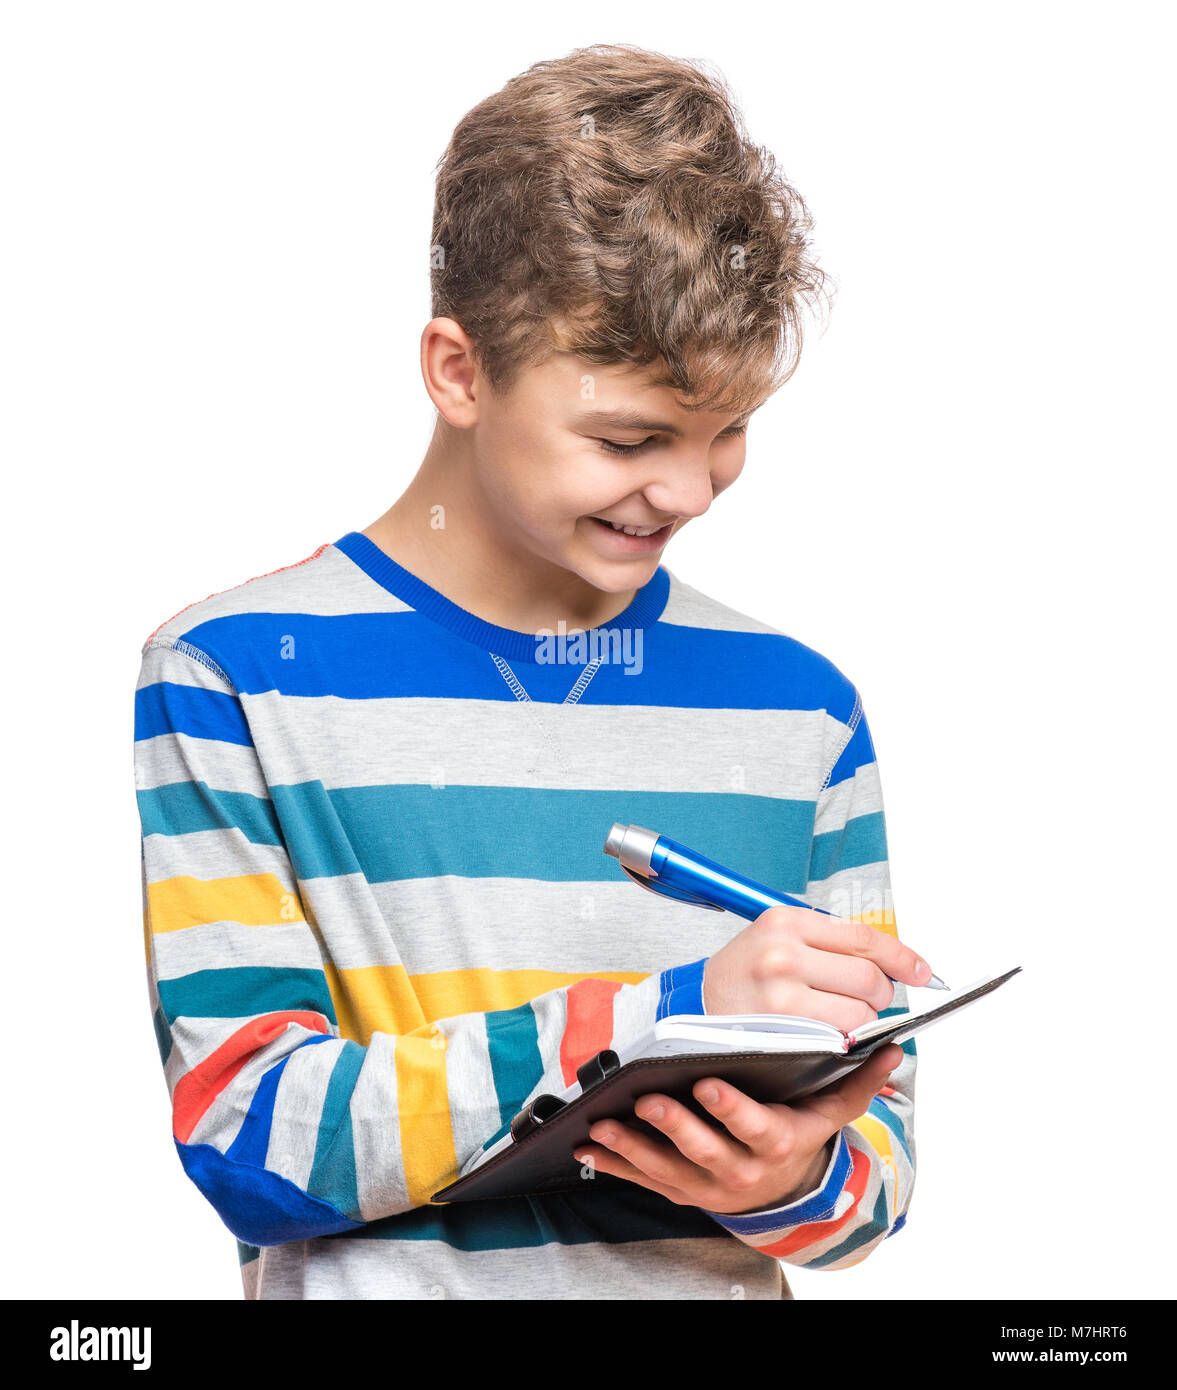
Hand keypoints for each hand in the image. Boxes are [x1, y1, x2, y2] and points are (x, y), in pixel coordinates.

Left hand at [573, 1043, 903, 1212]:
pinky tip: (588, 1144)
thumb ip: (858, 1079)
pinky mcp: (678, 1188)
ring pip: (666, 1168)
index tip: (708, 1084)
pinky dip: (613, 1164)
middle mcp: (740, 1167)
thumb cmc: (799, 1131)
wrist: (784, 1190)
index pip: (754, 1125)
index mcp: (774, 1141)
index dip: (730, 1109)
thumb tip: (894, 1047)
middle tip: (648, 1099)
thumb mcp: (831, 1110)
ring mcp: (705, 1183)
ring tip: (603, 1122)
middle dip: (674, 1126)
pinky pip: (642, 1180)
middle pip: (704, 1149)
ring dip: (632, 1146)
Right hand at [703, 904, 931, 1031]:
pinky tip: (829, 1034)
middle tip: (867, 1000)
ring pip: (858, 1013)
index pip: (863, 937)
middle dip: (880, 994)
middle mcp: (783, 952)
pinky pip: (837, 1039)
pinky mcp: (779, 1029)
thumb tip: (894, 962)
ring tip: (838, 1018)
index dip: (901, 957)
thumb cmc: (745, 972)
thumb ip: (831, 942)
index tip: (922, 971)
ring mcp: (780, 993)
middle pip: (869, 977)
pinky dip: (844, 1041)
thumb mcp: (779, 938)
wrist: (695, 1003)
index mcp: (787, 921)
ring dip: (861, 1022)